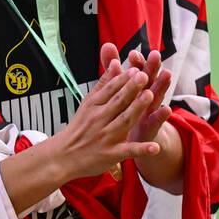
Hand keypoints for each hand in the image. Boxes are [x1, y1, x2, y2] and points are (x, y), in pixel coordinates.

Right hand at [55, 52, 161, 179]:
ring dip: (137, 109)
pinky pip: (128, 151)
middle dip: (131, 88)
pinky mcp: (111, 154)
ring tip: (149, 96)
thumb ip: (103, 83)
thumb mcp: (87, 103)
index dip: (123, 79)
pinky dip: (142, 149)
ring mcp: (105, 137)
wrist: (63, 156)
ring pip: (124, 121)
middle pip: (118, 102)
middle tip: (144, 75)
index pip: (110, 89)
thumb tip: (115, 62)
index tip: (136, 68)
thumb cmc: (79, 128)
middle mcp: (99, 119)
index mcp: (93, 106)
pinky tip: (155, 147)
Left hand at [98, 44, 172, 143]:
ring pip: (156, 96)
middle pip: (149, 78)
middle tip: (155, 54)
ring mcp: (150, 109)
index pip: (137, 70)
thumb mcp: (121, 89)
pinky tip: (167, 109)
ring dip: (162, 85)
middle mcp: (145, 94)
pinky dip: (162, 116)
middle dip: (152, 67)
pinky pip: (157, 120)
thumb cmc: (128, 108)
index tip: (132, 53)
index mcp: (136, 85)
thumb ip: (113, 68)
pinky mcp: (152, 125)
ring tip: (167, 73)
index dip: (136, 62)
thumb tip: (106, 44)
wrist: (136, 136)